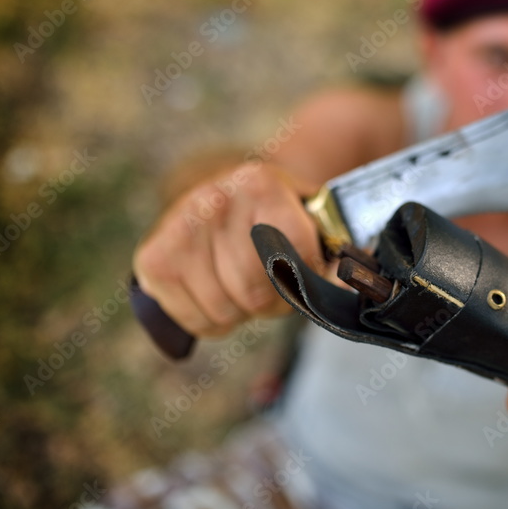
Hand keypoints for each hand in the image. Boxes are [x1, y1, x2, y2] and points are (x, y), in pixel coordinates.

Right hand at [133, 163, 324, 338]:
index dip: (306, 283)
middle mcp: (214, 202)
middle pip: (255, 292)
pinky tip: (217, 295)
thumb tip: (354, 281)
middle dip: (272, 303)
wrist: (222, 189)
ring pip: (226, 311)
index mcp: (260, 185)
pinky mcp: (153, 260)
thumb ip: (335, 248)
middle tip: (273, 288)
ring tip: (243, 288)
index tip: (305, 275)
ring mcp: (178, 230)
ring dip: (242, 314)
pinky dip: (213, 323)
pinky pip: (195, 321)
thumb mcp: (307, 211)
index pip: (295, 263)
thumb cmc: (272, 211)